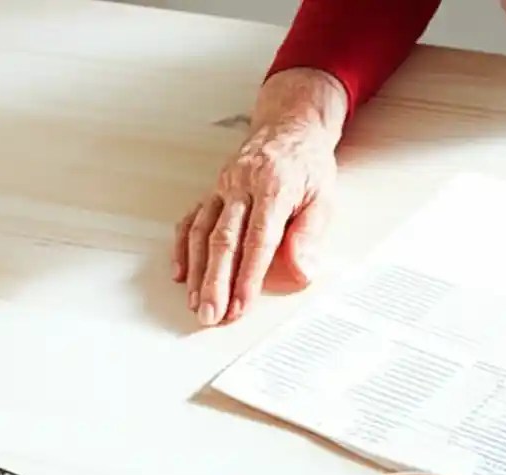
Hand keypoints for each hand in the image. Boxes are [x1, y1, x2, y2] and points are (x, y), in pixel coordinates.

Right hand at [174, 68, 346, 326]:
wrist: (288, 128)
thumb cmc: (308, 166)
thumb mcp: (324, 196)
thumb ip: (311, 233)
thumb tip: (302, 272)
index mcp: (273, 188)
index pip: (258, 240)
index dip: (248, 276)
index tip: (241, 305)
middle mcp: (242, 186)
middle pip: (224, 241)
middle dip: (216, 283)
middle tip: (211, 315)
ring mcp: (223, 188)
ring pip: (203, 233)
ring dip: (198, 272)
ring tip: (197, 303)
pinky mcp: (212, 192)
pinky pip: (192, 220)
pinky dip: (183, 248)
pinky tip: (181, 273)